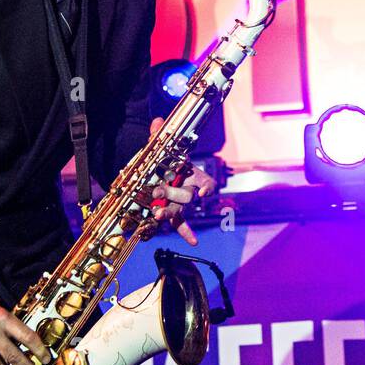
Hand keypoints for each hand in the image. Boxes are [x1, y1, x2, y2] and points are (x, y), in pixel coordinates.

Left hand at [147, 117, 215, 245]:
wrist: (159, 171)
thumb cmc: (165, 160)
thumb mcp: (162, 148)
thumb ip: (160, 136)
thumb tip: (157, 121)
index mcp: (192, 173)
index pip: (206, 180)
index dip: (207, 186)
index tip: (204, 191)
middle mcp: (190, 188)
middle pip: (188, 195)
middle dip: (173, 194)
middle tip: (157, 191)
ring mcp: (182, 202)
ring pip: (180, 209)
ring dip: (171, 212)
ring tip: (160, 214)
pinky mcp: (174, 211)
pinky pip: (180, 223)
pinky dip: (186, 232)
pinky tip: (194, 242)